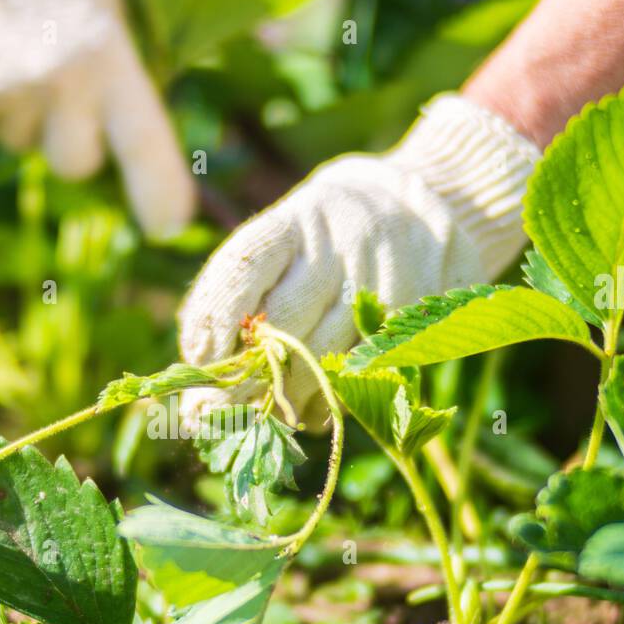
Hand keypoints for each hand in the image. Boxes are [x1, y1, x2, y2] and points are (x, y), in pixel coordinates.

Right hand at [0, 0, 193, 237]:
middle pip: (76, 164)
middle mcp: (55, 84)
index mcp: (104, 55)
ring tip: (11, 38)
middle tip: (65, 82)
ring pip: (19, 140)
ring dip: (18, 107)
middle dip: (71, 140)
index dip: (159, 190)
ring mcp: (1, 94)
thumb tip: (132, 125)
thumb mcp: (100, 1)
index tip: (167, 225)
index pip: (144, 142)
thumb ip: (119, 63)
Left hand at [177, 95, 539, 422]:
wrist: (427, 202)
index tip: (198, 357)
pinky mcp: (412, 314)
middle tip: (211, 413)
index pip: (246, 263)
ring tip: (253, 420)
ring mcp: (381, 280)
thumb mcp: (285, 239)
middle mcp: (339, 245)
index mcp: (295, 221)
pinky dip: (327, 404)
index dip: (216, 314)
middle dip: (241, 378)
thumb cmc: (326, 237)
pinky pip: (362, 374)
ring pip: (323, 357)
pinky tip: (306, 414)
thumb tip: (196, 365)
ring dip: (281, 400)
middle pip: (283, 322)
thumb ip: (239, 292)